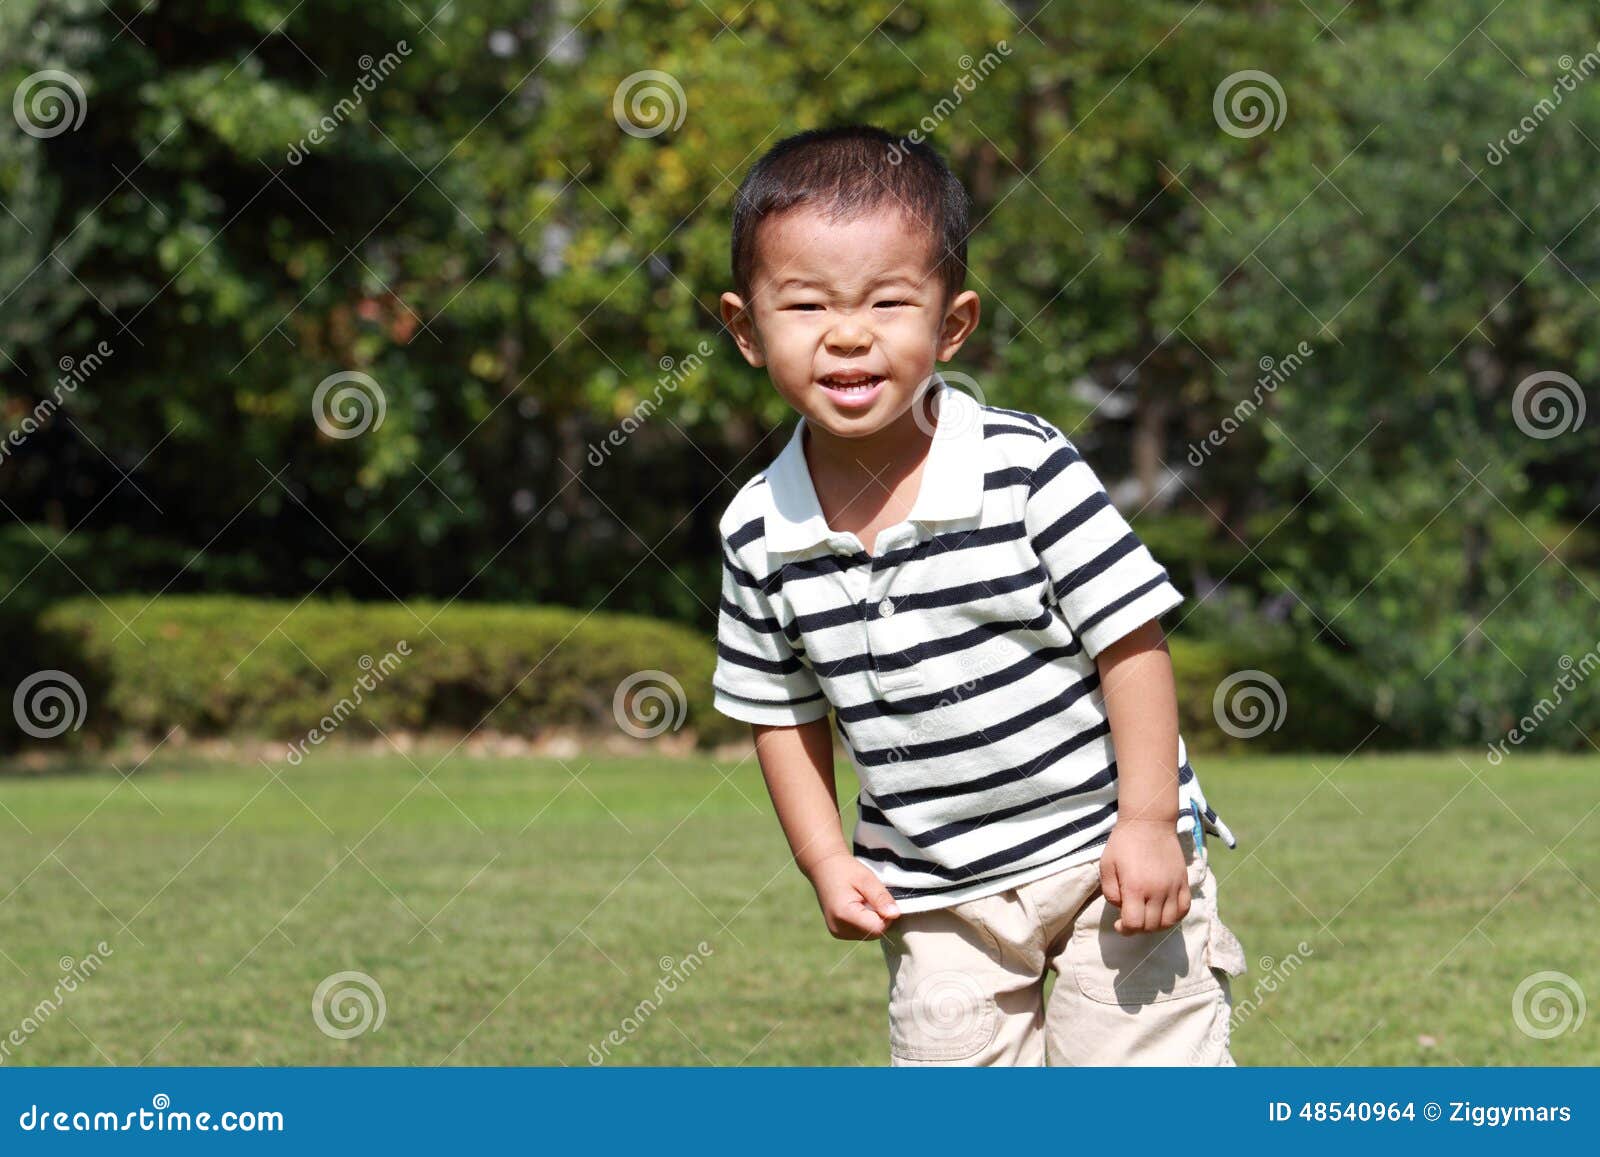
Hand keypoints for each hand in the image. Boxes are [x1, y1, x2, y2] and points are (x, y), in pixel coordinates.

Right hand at [806, 852, 900, 939]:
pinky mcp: (838, 932)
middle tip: (871, 897)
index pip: (878, 927)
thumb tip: (895, 915)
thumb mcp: (867, 879)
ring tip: (863, 900)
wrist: (824, 868)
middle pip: (874, 933)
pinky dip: (865, 921)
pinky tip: (858, 906)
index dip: (885, 914)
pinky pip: (861, 932)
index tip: (880, 897)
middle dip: (879, 916)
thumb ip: (881, 897)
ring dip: (873, 919)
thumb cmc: (846, 870)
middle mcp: (839, 928)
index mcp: (844, 915)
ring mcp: (837, 932)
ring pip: (869, 934)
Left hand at [1100, 818, 1189, 935]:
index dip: (1125, 930)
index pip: (1135, 924)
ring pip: (1169, 921)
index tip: (1119, 924)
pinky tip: (1164, 913)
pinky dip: (1175, 917)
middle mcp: (1157, 891)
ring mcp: (1173, 887)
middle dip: (1138, 928)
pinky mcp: (1183, 882)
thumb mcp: (1106, 865)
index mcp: (1135, 887)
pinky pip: (1184, 909)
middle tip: (1130, 919)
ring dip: (1156, 926)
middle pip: (1151, 926)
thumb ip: (1110, 892)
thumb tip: (1121, 908)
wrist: (1149, 822)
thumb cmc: (1123, 843)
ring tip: (1146, 917)